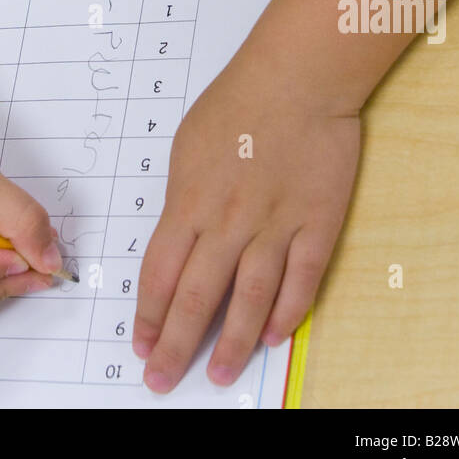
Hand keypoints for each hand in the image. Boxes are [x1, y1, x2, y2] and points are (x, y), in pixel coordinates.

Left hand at [132, 44, 360, 391]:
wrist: (298, 78)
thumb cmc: (239, 102)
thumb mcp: (188, 147)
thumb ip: (183, 200)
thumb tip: (176, 241)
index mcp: (190, 201)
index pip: (159, 273)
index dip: (149, 316)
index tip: (141, 345)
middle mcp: (229, 222)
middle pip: (196, 297)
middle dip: (175, 345)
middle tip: (162, 380)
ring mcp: (275, 226)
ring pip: (249, 300)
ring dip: (232, 344)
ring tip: (218, 374)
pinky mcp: (317, 224)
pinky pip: (301, 281)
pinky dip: (287, 313)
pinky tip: (274, 338)